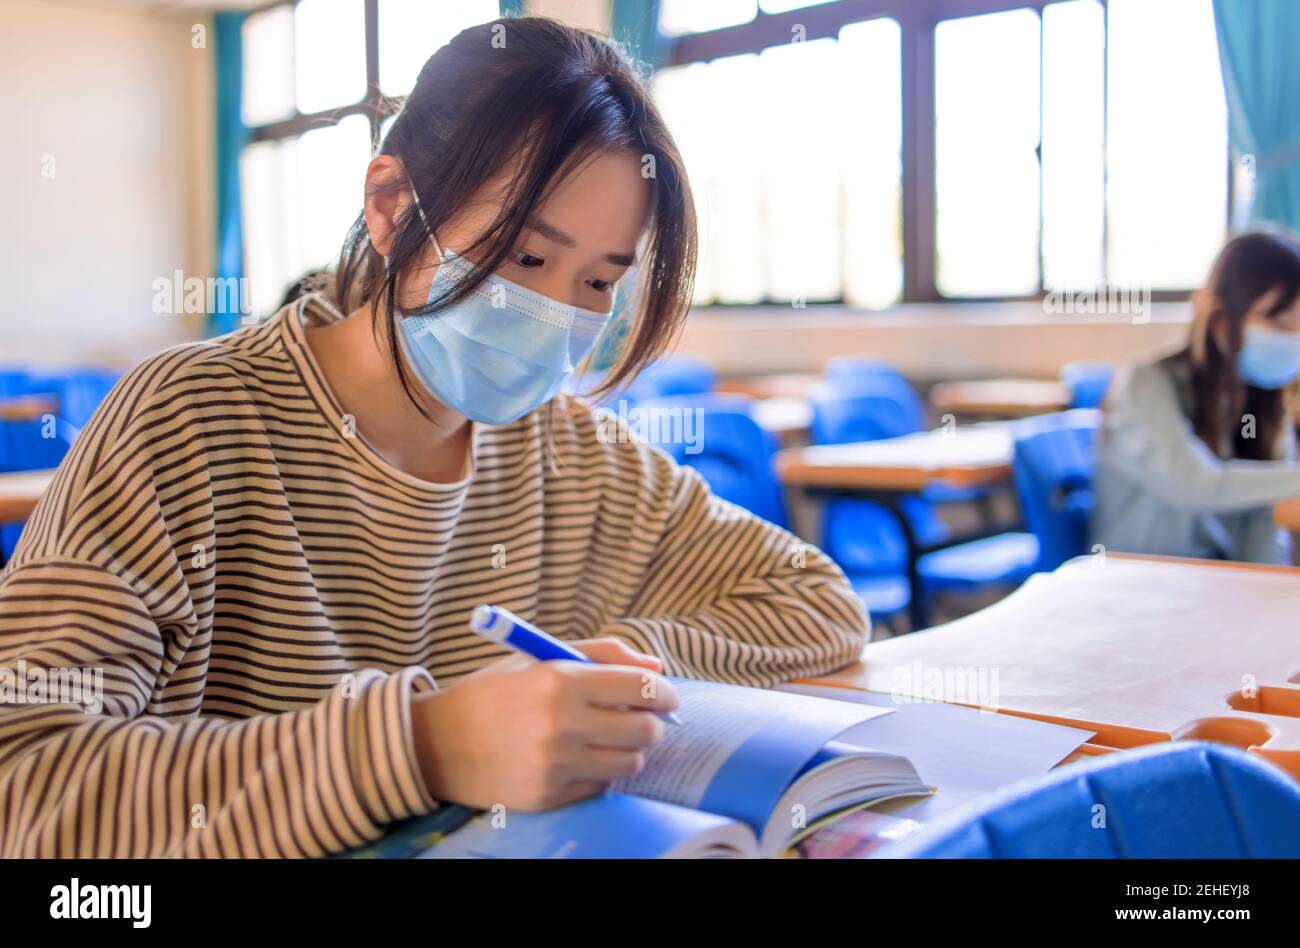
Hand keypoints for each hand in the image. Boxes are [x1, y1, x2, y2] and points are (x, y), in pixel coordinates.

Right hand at [410, 638, 677, 811]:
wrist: (438, 742)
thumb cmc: (495, 692)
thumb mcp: (541, 657)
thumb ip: (602, 655)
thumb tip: (654, 670)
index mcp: (561, 681)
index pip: (641, 689)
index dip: (664, 693)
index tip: (666, 696)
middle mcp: (562, 724)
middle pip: (644, 730)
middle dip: (653, 723)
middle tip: (646, 719)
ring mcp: (556, 764)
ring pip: (630, 763)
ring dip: (632, 750)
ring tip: (615, 740)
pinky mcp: (549, 795)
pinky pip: (601, 784)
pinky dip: (602, 771)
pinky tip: (583, 757)